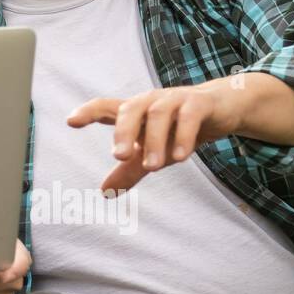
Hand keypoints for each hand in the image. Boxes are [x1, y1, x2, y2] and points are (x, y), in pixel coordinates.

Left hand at [67, 82, 244, 193]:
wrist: (222, 108)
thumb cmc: (177, 128)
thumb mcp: (152, 150)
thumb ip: (129, 169)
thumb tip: (104, 193)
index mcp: (134, 111)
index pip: (105, 107)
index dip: (88, 112)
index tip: (70, 122)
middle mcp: (150, 101)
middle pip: (130, 108)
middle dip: (123, 131)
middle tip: (119, 157)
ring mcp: (174, 100)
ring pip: (159, 114)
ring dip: (155, 140)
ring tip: (153, 166)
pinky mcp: (199, 104)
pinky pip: (189, 117)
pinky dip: (184, 135)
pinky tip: (179, 157)